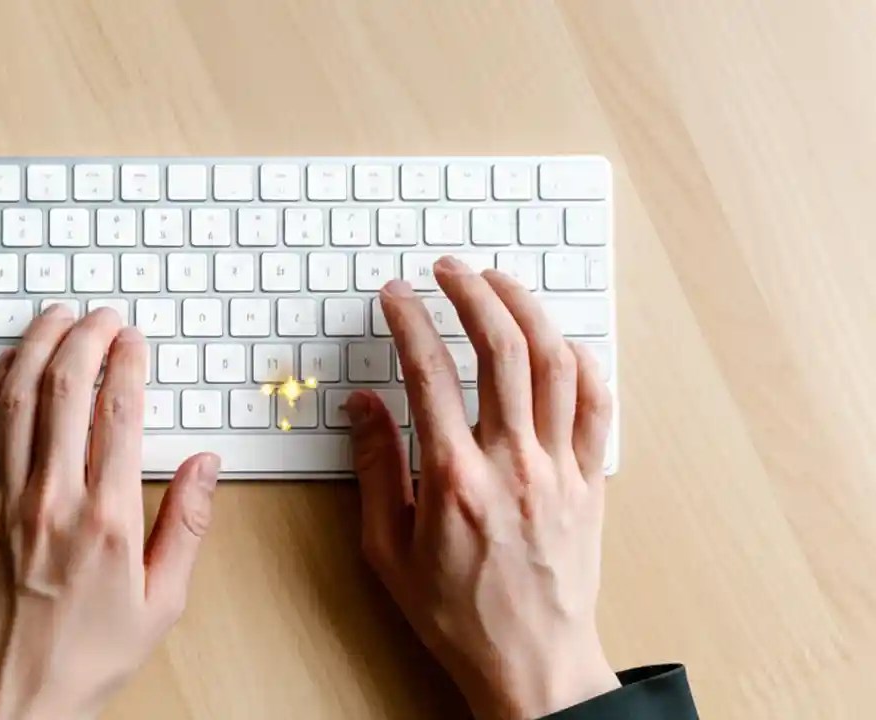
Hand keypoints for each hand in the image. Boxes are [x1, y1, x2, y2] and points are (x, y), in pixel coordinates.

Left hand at [0, 305, 219, 719]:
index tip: (135, 340)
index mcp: (108, 519)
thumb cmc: (87, 656)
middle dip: (86, 337)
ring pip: (17, 399)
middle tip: (100, 317)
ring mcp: (3, 502)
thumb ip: (186, 524)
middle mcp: (52, 501)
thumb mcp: (164, 601)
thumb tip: (204, 464)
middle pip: (67, 389)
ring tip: (56, 319)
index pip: (120, 412)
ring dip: (37, 347)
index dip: (129, 362)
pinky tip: (8, 366)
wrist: (14, 700)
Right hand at [347, 258, 618, 719]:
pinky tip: (560, 342)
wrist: (533, 665)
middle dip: (471, 293)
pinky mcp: (590, 482)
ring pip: (555, 363)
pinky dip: (583, 362)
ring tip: (500, 283)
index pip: (430, 373)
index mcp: (455, 480)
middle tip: (448, 270)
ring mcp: (560, 470)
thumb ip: (376, 469)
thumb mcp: (389, 552)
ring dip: (527, 310)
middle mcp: (514, 464)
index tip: (395, 296)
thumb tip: (364, 405)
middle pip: (501, 349)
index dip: (409, 321)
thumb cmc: (458, 616)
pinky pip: (598, 405)